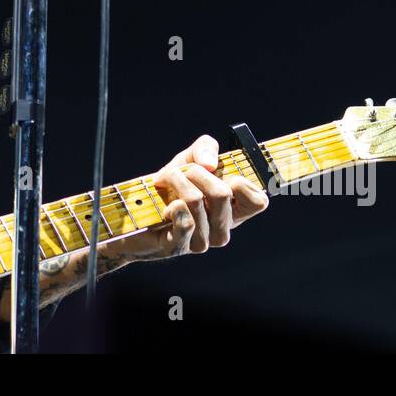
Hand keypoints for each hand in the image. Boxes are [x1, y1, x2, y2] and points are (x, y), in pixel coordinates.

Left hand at [109, 134, 267, 262]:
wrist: (136, 209)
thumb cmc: (171, 185)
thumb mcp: (190, 158)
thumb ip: (206, 149)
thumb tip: (210, 164)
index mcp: (234, 211)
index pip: (259, 201)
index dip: (241, 181)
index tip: (217, 173)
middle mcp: (223, 230)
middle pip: (222, 193)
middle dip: (195, 172)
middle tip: (180, 172)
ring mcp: (203, 242)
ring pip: (196, 200)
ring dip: (175, 181)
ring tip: (165, 182)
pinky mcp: (179, 247)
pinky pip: (183, 220)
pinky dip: (171, 204)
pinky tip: (166, 208)